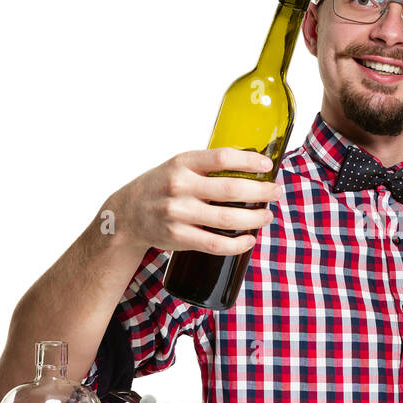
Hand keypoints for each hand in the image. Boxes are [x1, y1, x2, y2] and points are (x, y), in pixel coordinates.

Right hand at [104, 148, 281, 255]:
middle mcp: (180, 186)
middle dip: (261, 192)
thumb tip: (250, 166)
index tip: (267, 166)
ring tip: (267, 216)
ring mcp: (178, 214)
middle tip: (276, 192)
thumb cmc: (160, 187)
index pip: (222, 157)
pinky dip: (237, 245)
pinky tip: (249, 240)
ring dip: (254, 218)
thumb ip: (207, 166)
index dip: (250, 161)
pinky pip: (215, 244)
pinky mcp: (178, 237)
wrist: (126, 215)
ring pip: (227, 219)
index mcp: (182, 163)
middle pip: (230, 189)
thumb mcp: (178, 166)